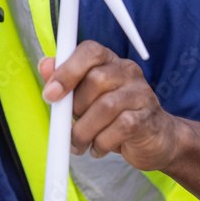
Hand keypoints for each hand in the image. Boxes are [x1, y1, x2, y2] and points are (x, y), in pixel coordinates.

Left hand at [39, 40, 184, 171]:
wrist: (154, 139)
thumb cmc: (111, 115)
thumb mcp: (83, 97)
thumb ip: (63, 81)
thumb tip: (44, 64)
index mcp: (109, 61)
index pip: (90, 51)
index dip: (67, 70)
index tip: (50, 95)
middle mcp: (128, 72)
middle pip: (96, 79)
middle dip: (76, 107)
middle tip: (69, 125)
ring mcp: (141, 94)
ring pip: (106, 106)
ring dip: (84, 130)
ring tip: (78, 143)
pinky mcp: (148, 119)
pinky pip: (120, 128)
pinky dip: (101, 143)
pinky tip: (97, 148)